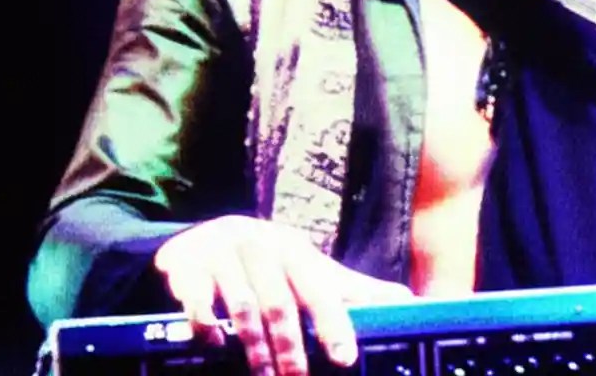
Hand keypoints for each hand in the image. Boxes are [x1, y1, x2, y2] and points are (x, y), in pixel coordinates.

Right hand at [154, 215, 412, 375]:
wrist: (211, 235)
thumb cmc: (275, 263)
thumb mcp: (314, 271)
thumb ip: (356, 291)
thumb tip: (410, 303)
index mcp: (295, 251)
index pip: (319, 289)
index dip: (333, 323)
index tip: (344, 359)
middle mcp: (260, 247)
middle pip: (279, 302)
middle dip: (290, 347)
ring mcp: (221, 254)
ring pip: (241, 305)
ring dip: (252, 346)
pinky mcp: (184, 265)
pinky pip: (194, 298)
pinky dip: (205, 323)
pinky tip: (213, 345)